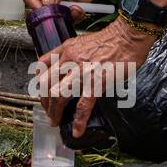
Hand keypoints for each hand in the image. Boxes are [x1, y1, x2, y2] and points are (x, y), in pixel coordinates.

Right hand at [23, 0, 106, 21]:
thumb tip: (47, 3)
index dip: (34, 4)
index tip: (45, 10)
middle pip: (40, 10)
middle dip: (51, 13)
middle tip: (61, 12)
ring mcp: (58, 2)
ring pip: (54, 17)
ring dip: (65, 16)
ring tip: (74, 8)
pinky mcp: (69, 9)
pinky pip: (67, 19)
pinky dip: (74, 17)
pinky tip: (79, 9)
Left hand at [33, 17, 154, 134]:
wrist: (128, 37)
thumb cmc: (111, 39)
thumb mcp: (83, 41)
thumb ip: (72, 53)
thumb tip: (68, 67)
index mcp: (66, 49)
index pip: (42, 66)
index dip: (39, 81)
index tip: (41, 91)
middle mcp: (69, 60)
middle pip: (46, 84)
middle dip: (44, 101)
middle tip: (48, 110)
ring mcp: (81, 72)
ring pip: (59, 96)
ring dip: (55, 112)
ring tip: (55, 121)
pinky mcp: (96, 83)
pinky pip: (83, 105)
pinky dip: (79, 120)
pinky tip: (77, 130)